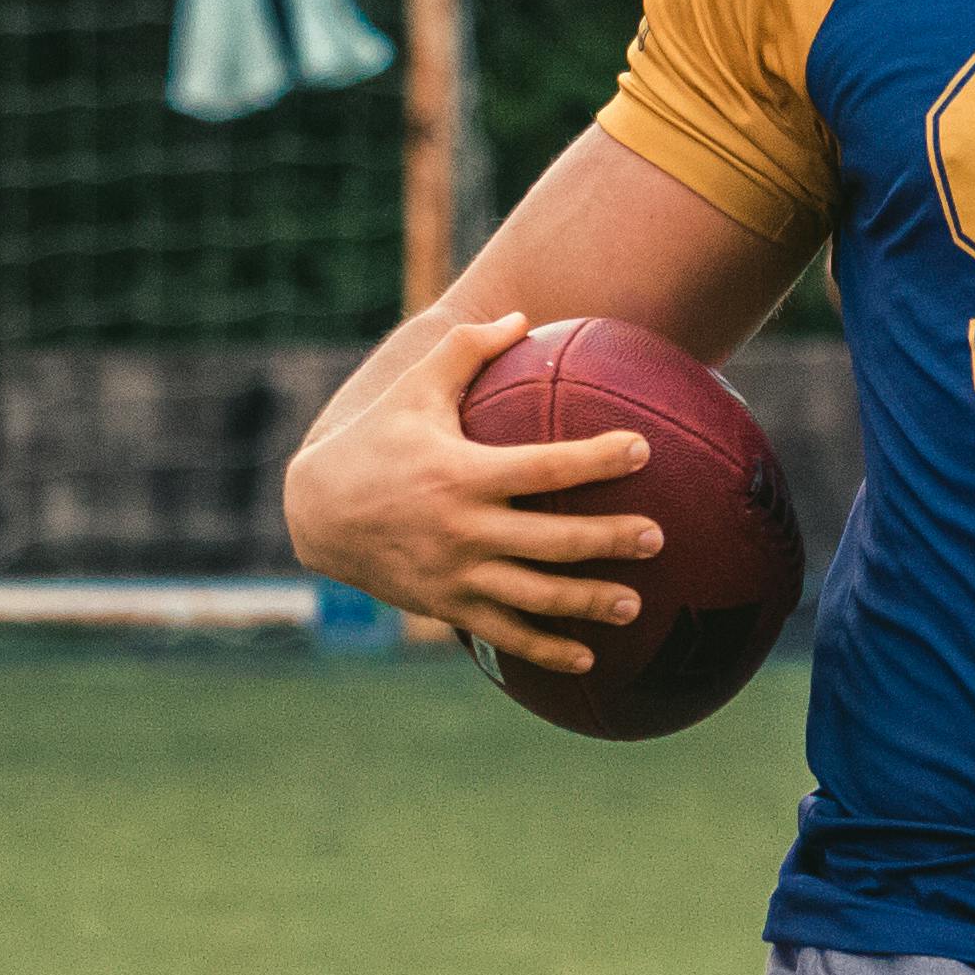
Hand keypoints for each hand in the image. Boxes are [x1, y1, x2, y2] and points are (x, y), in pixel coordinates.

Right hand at [279, 312, 662, 677]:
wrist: (316, 514)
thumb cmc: (374, 441)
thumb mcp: (413, 389)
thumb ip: (466, 349)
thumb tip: (524, 315)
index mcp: (461, 473)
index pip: (543, 468)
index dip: (596, 459)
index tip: (642, 450)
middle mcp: (462, 529)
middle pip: (553, 541)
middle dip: (610, 540)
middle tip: (657, 536)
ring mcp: (456, 574)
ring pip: (536, 597)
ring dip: (589, 603)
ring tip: (636, 603)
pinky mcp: (447, 606)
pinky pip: (505, 635)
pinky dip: (547, 651)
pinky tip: (589, 659)